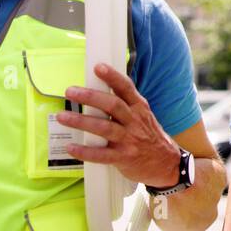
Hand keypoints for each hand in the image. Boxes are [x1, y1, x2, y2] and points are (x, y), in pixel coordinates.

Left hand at [57, 62, 180, 187]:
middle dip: (90, 97)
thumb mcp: (143, 116)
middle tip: (71, 91)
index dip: (112, 77)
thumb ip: (125, 105)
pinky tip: (71, 148)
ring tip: (63, 117)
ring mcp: (130, 140)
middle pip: (112, 105)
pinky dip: (85, 151)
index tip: (98, 67)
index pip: (126, 88)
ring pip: (104, 128)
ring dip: (82, 121)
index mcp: (139, 108)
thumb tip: (97, 91)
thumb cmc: (149, 137)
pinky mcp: (124, 158)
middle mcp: (135, 122)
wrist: (167, 164)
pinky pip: (102, 155)